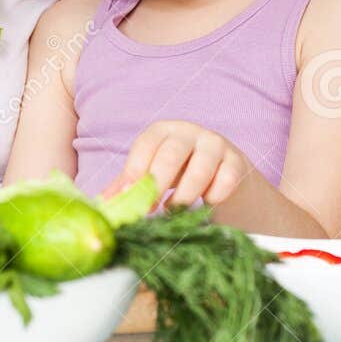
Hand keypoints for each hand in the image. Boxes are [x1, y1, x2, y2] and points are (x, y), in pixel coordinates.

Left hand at [103, 120, 256, 206]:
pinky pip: (226, 180)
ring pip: (200, 169)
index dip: (135, 172)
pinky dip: (214, 196)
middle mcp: (188, 132)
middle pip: (171, 154)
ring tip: (175, 210)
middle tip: (151, 209)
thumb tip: (103, 204)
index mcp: (161, 131)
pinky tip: (206, 204)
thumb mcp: (152, 173)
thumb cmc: (178, 172)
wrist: (222, 174)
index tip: (128, 198)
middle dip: (158, 183)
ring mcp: (215, 144)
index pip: (146, 145)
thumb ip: (129, 185)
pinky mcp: (236, 161)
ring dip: (185, 195)